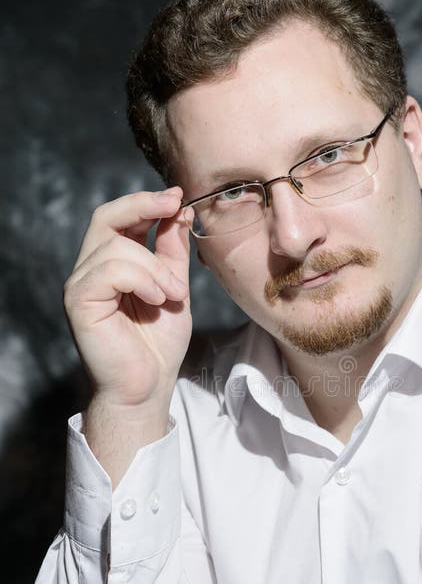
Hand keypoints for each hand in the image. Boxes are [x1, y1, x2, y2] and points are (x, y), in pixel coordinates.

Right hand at [64, 187, 192, 412]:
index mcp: (111, 265)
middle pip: (106, 217)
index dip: (147, 202)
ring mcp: (81, 285)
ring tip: (174, 295)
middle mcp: (90, 270)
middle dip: (143, 206)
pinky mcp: (79, 302)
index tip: (179, 197)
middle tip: (175, 206)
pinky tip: (157, 300)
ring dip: (156, 268)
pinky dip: (142, 280)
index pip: (119, 218)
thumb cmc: (158, 345)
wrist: (148, 387)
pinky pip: (110, 270)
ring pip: (117, 247)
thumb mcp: (174, 288)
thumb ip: (172, 252)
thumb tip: (180, 211)